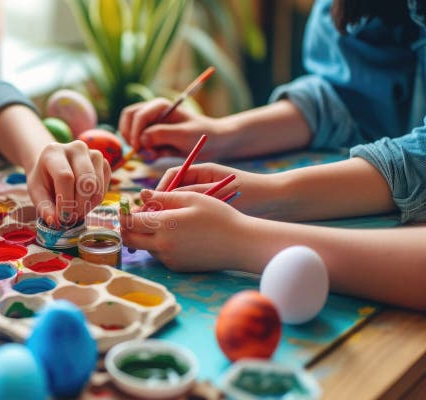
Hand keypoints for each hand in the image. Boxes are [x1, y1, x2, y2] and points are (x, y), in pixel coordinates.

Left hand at [27, 141, 110, 225]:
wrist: (54, 167)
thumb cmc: (44, 180)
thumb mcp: (36, 192)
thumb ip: (44, 207)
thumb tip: (55, 221)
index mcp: (54, 151)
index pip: (65, 176)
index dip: (65, 201)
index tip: (62, 218)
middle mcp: (76, 148)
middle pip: (86, 181)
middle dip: (79, 206)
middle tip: (70, 219)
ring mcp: (94, 154)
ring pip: (97, 186)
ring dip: (87, 206)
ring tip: (75, 212)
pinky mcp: (105, 164)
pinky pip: (104, 188)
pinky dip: (95, 202)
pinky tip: (83, 203)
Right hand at [118, 98, 223, 157]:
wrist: (213, 142)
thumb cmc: (201, 134)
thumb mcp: (183, 135)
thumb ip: (162, 135)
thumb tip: (141, 139)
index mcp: (159, 105)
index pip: (137, 115)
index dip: (134, 132)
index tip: (140, 148)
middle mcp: (152, 112)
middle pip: (127, 119)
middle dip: (130, 136)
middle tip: (141, 151)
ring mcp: (150, 124)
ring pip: (129, 132)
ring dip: (137, 145)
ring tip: (153, 155)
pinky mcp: (151, 136)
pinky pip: (138, 143)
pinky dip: (144, 152)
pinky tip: (157, 156)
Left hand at [120, 190, 251, 270]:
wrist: (240, 244)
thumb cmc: (218, 216)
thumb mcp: (191, 198)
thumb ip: (162, 197)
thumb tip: (140, 195)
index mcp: (164, 224)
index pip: (130, 221)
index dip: (123, 214)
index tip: (124, 207)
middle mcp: (162, 244)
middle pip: (130, 238)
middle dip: (125, 228)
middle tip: (132, 218)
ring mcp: (168, 258)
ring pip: (144, 247)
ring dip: (143, 236)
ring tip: (159, 224)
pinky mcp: (176, 266)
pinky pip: (159, 255)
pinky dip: (159, 245)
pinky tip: (175, 236)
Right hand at [156, 162, 281, 217]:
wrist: (277, 203)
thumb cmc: (251, 192)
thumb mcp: (217, 190)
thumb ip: (189, 192)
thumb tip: (158, 196)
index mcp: (201, 171)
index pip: (171, 176)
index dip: (159, 189)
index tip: (152, 204)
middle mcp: (200, 183)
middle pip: (172, 192)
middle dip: (160, 205)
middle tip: (153, 219)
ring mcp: (205, 198)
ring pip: (179, 206)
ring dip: (172, 216)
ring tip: (166, 229)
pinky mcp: (210, 212)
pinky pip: (190, 217)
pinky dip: (184, 224)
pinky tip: (181, 236)